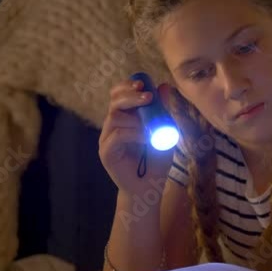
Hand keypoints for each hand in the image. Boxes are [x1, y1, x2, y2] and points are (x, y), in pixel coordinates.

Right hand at [99, 79, 175, 194]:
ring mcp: (107, 140)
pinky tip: (148, 137)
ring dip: (135, 118)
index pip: (118, 95)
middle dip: (130, 96)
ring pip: (115, 118)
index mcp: (124, 119)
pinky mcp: (106, 153)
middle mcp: (112, 127)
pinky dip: (134, 133)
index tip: (143, 83)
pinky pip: (117, 136)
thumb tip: (164, 86)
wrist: (150, 187)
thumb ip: (164, 111)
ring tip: (152, 127)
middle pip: (114, 102)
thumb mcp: (165, 132)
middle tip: (147, 97)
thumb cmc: (156, 160)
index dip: (127, 86)